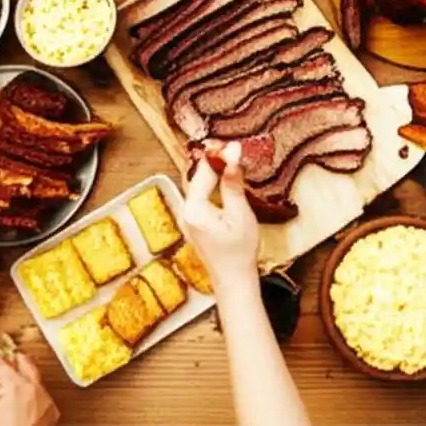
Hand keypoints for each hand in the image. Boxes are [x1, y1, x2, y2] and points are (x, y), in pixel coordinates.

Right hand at [0, 345, 58, 425]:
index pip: (1, 364)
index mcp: (17, 387)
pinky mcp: (51, 411)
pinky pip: (42, 393)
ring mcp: (46, 400)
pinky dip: (32, 390)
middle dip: (11, 357)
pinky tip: (22, 395)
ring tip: (9, 375)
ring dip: (23, 373)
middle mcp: (35, 390)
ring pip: (35, 377)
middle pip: (24, 363)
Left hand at [183, 141, 258, 295]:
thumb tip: (232, 155)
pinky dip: (211, 186)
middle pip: (197, 177)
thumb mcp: (240, 214)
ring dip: (213, 173)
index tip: (233, 145)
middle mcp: (185, 212)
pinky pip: (199, 197)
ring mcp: (187, 218)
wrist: (234, 280)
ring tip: (230, 161)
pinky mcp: (193, 222)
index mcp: (194, 209)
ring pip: (198, 186)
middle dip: (214, 162)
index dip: (218, 156)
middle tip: (232, 150)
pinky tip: (225, 182)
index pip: (204, 172)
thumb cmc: (239, 252)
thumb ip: (233, 184)